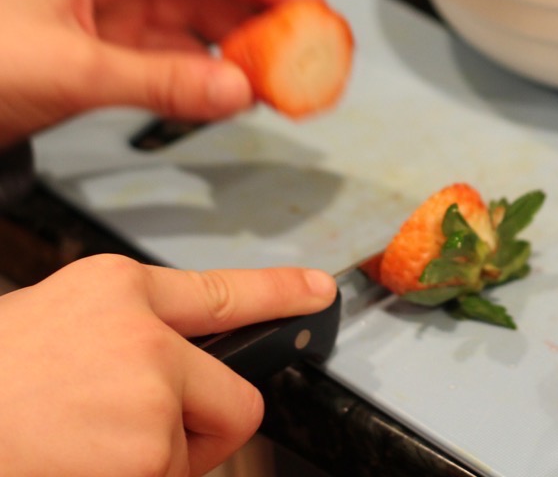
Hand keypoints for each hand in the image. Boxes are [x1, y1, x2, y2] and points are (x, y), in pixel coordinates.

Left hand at [0, 0, 323, 146]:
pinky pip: (182, 57)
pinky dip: (213, 75)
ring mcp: (116, 13)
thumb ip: (159, 82)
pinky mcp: (115, 53)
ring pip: (201, 21)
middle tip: (310, 44)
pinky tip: (238, 92)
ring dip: (243, 48)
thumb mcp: (70, 70)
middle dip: (262, 13)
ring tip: (285, 75)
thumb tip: (237, 91)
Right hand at [0, 254, 337, 475]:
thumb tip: (161, 363)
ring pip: (190, 456)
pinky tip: (72, 466)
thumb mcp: (45, 328)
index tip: (320, 294)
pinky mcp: (146, 456)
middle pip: (234, 400)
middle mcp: (145, 337)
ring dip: (147, 468)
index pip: (223, 292)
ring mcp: (149, 398)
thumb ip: (113, 336)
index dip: (281, 295)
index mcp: (115, 291)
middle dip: (197, 433)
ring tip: (73, 452)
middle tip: (129, 442)